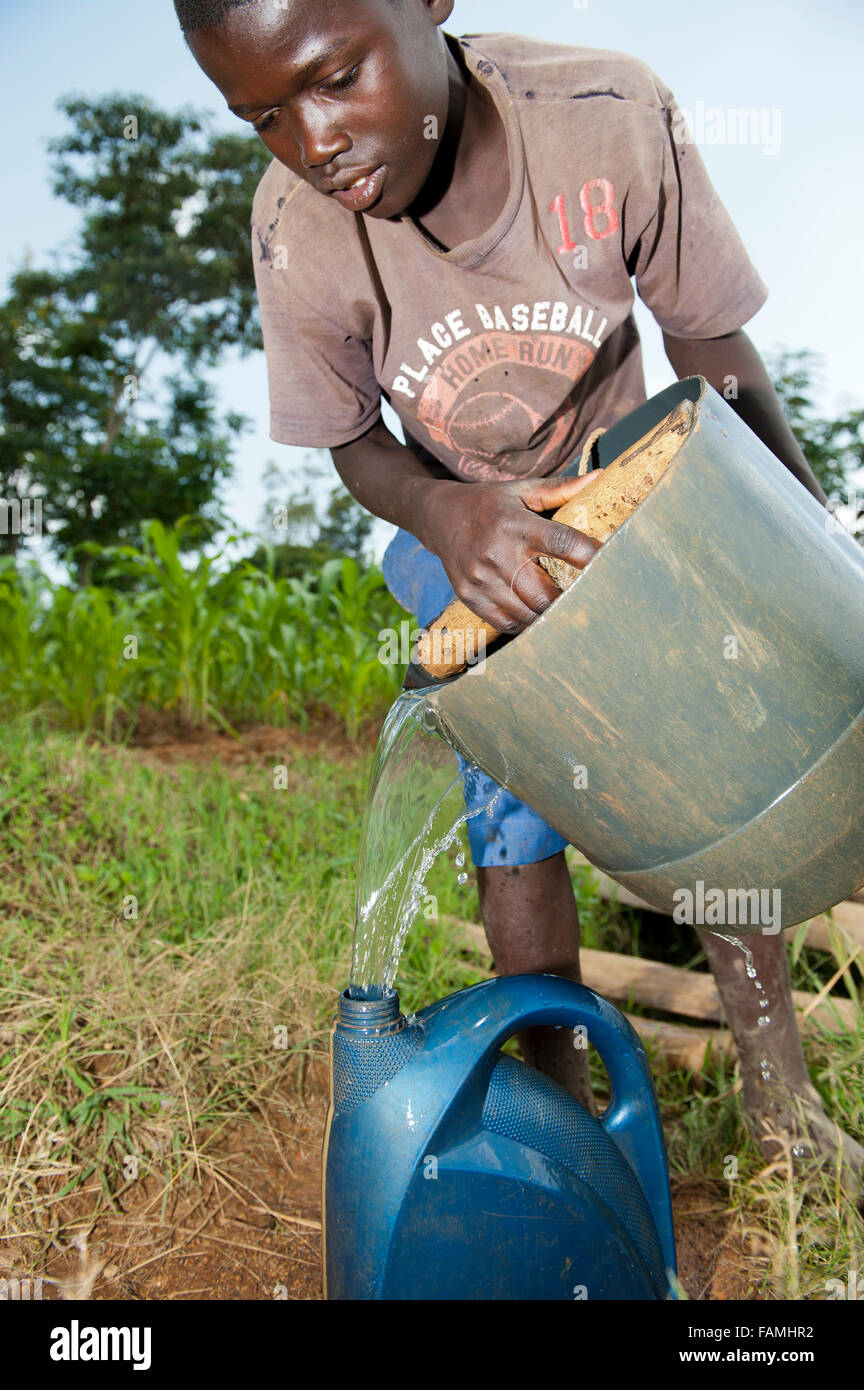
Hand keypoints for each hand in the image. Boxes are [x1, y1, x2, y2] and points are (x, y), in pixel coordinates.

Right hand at [415, 473, 601, 633]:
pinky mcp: (469, 596)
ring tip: (565, 608)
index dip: (592, 557)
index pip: (563, 544)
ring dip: (550, 614)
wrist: (438, 516)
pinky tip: (537, 614)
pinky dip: (528, 623)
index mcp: (516, 524)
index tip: (612, 564)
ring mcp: (480, 579)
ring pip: (528, 613)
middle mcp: (497, 553)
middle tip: (587, 597)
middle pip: (545, 593)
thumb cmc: (488, 503)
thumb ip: (560, 489)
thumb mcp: (521, 490)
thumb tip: (602, 477)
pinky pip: (507, 623)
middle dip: (570, 599)